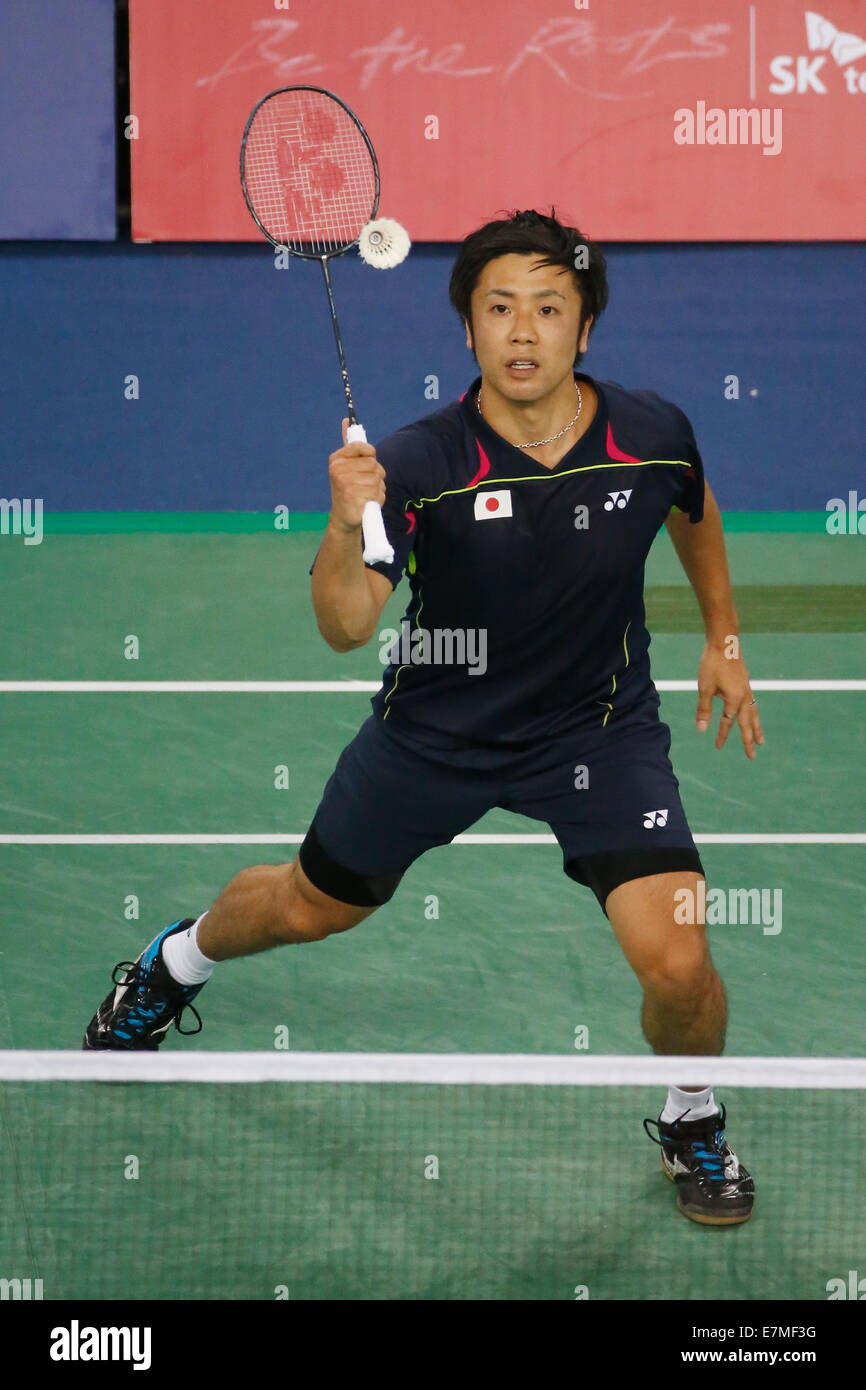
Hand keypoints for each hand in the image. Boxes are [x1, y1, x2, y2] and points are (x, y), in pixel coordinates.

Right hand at [327, 418, 385, 532]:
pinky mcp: (352, 495)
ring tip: (366, 495)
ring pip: (377, 480)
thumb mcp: (348, 466)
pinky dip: (377, 500)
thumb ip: (350, 445)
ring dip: (377, 490)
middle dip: (376, 476)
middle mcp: (338, 469)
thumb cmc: (350, 490)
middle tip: (365, 486)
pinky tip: (367, 503)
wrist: (344, 518)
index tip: (366, 466)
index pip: (363, 447)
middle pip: (374, 464)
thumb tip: (347, 420)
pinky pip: (377, 493)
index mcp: (337, 459)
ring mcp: (344, 482)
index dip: (371, 455)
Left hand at [695, 641, 764, 758]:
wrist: (725, 642)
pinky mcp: (746, 684)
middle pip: (748, 723)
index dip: (722, 735)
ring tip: (761, 741)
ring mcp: (748, 690)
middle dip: (750, 740)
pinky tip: (753, 716)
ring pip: (754, 714)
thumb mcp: (704, 687)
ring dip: (757, 729)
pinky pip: (753, 705)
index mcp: (734, 699)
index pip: (728, 722)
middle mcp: (745, 697)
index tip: (717, 747)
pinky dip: (754, 715)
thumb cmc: (712, 663)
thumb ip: (704, 709)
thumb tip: (702, 729)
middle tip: (753, 756)